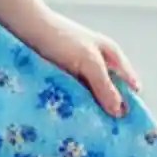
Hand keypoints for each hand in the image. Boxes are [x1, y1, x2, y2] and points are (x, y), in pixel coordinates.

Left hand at [23, 11, 141, 117]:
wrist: (26, 27)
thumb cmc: (60, 37)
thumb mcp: (88, 61)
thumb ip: (104, 85)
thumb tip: (119, 111)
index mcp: (112, 57)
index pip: (130, 86)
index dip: (130, 104)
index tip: (125, 126)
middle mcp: (99, 64)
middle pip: (111, 93)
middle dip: (108, 110)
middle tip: (103, 130)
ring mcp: (81, 71)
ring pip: (92, 96)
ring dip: (90, 108)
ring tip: (86, 128)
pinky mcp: (64, 76)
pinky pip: (75, 95)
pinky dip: (75, 104)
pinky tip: (70, 117)